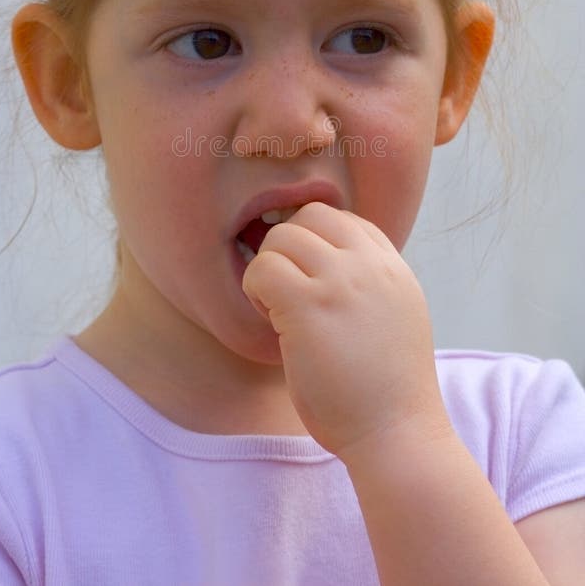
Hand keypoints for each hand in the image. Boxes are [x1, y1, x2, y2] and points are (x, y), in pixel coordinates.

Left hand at [241, 202, 449, 459]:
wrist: (397, 435)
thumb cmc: (386, 391)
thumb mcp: (396, 318)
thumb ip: (369, 284)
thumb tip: (324, 262)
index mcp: (393, 267)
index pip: (345, 219)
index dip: (317, 244)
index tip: (310, 281)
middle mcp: (370, 265)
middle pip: (311, 216)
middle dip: (290, 249)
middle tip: (289, 293)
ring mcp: (341, 281)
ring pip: (282, 237)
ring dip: (270, 270)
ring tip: (279, 311)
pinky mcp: (309, 306)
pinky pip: (262, 269)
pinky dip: (255, 291)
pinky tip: (271, 322)